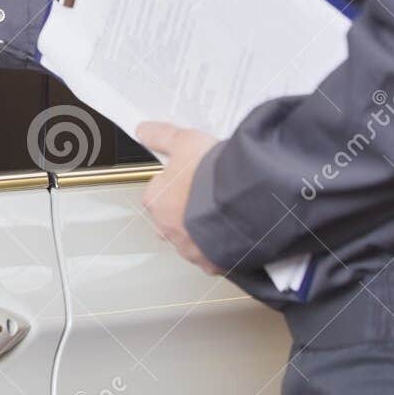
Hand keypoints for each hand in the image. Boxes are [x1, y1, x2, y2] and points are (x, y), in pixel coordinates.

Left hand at [138, 122, 221, 274]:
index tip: (196, 175)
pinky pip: (214, 256)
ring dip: (205, 228)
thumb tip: (144, 130)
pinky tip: (236, 232)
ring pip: (192, 238)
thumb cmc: (213, 176)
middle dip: (188, 208)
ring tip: (226, 212)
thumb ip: (162, 136)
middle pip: (173, 216)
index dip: (179, 181)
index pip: (159, 190)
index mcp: (155, 199)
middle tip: (211, 194)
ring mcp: (189, 248)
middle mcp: (166, 227)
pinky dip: (222, 247)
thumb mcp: (186, 141)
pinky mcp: (212, 264)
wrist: (249, 202)